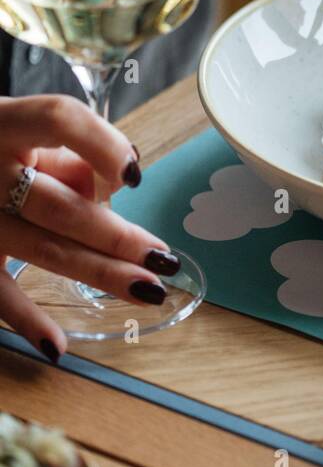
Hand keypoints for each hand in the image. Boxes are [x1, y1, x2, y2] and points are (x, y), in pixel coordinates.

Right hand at [0, 95, 177, 360]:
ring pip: (43, 248)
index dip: (102, 145)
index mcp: (5, 123)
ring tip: (149, 290)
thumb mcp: (25, 131)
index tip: (135, 175)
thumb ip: (71, 154)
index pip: (58, 120)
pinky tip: (58, 346)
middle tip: (164, 257)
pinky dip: (25, 319)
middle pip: (60, 206)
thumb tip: (118, 185)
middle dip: (118, 236)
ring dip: (101, 273)